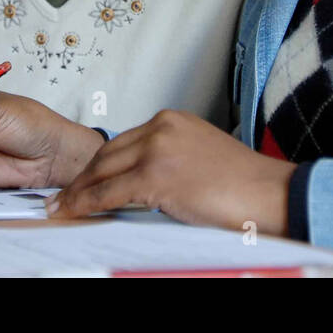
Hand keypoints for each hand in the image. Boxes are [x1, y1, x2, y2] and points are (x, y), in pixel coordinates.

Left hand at [44, 110, 296, 236]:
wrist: (270, 194)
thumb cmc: (244, 184)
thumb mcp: (199, 155)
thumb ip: (169, 158)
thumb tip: (141, 180)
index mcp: (171, 120)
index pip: (122, 141)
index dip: (98, 163)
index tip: (84, 178)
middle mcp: (161, 128)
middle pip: (107, 153)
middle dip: (83, 177)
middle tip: (64, 195)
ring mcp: (157, 150)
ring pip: (103, 172)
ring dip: (78, 192)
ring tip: (62, 207)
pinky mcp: (156, 176)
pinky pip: (110, 193)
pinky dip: (86, 205)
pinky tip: (74, 213)